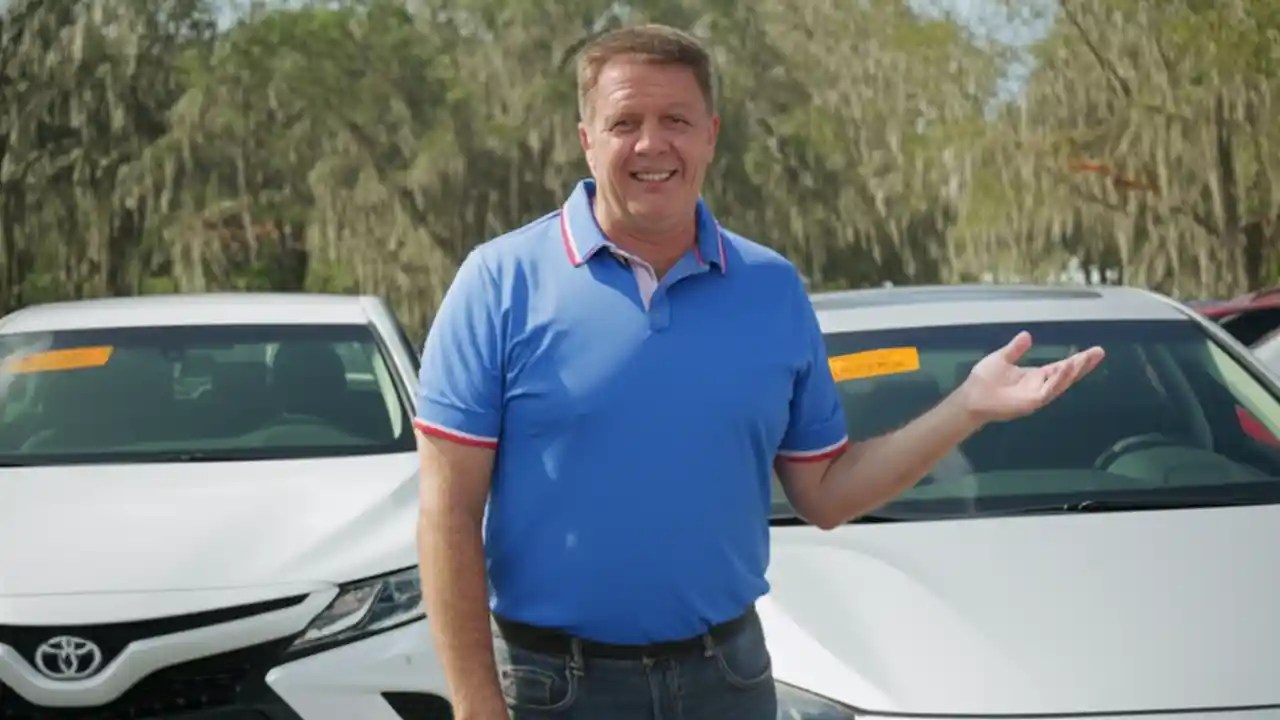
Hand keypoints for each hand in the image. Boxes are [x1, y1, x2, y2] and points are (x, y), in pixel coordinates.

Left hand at [959, 331, 1104, 423]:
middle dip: (1083, 365)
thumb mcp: (1002, 358)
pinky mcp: (1031, 402)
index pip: (1061, 367)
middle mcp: (1040, 386)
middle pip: (1067, 375)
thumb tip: (1027, 335)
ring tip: (1084, 359)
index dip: (1077, 360)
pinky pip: (1048, 390)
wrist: (971, 396)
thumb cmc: (984, 379)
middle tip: (1099, 353)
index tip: (1094, 351)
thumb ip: (1015, 349)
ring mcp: (1037, 395)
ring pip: (1061, 383)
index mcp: (1035, 376)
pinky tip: (1065, 369)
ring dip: (1072, 371)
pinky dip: (1057, 380)